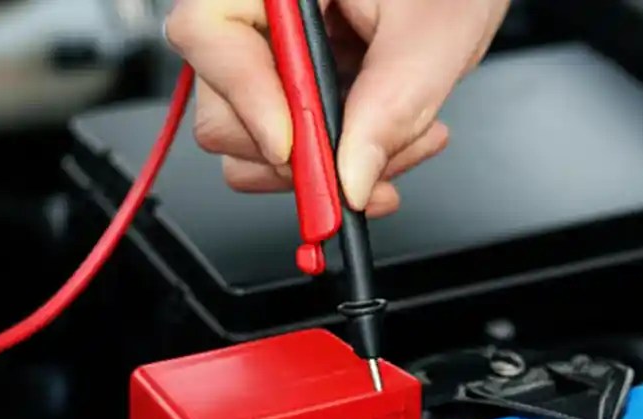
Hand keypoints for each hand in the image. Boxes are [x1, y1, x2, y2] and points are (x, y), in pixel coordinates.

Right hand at [165, 0, 509, 216]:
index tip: (294, 146)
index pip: (209, 32)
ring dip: (329, 169)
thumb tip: (351, 177)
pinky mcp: (290, 91)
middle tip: (372, 161)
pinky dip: (338, 167)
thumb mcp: (432, 33)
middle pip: (222, 105)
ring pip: (250, 143)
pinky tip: (392, 145)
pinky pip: (284, 152)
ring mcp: (269, 57)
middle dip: (304, 153)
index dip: (244, 95)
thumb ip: (391, 103)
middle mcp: (257, 14)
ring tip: (404, 144)